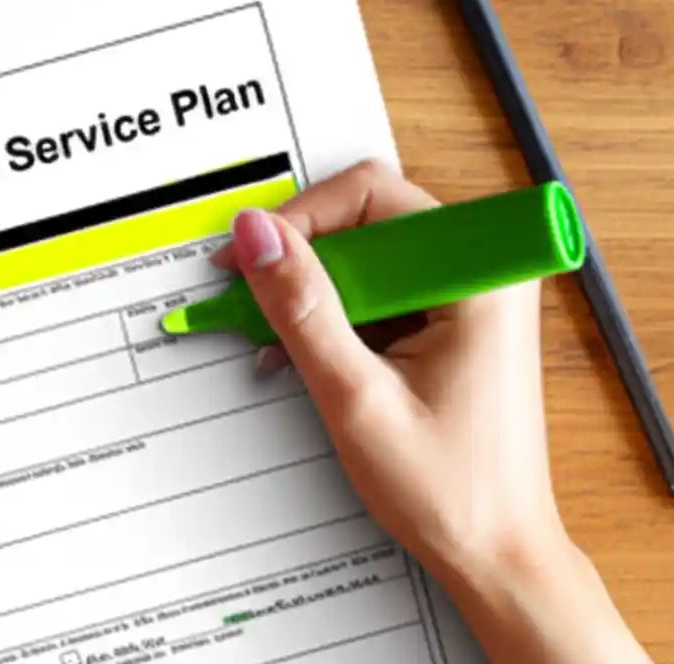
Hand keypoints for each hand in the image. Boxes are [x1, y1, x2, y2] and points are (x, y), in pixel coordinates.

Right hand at [215, 160, 649, 662]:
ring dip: (316, 294)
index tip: (251, 257)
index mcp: (480, 277)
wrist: (496, 553)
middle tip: (254, 304)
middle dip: (303, 260)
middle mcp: (483, 272)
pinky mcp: (452, 320)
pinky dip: (336, 316)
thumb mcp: (356, 397)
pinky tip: (314, 355)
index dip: (301, 220)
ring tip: (284, 343)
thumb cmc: (452, 491)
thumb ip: (302, 308)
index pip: (373, 195)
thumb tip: (258, 237)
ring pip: (367, 256)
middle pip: (367, 219)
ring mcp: (469, 296)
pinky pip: (380, 290)